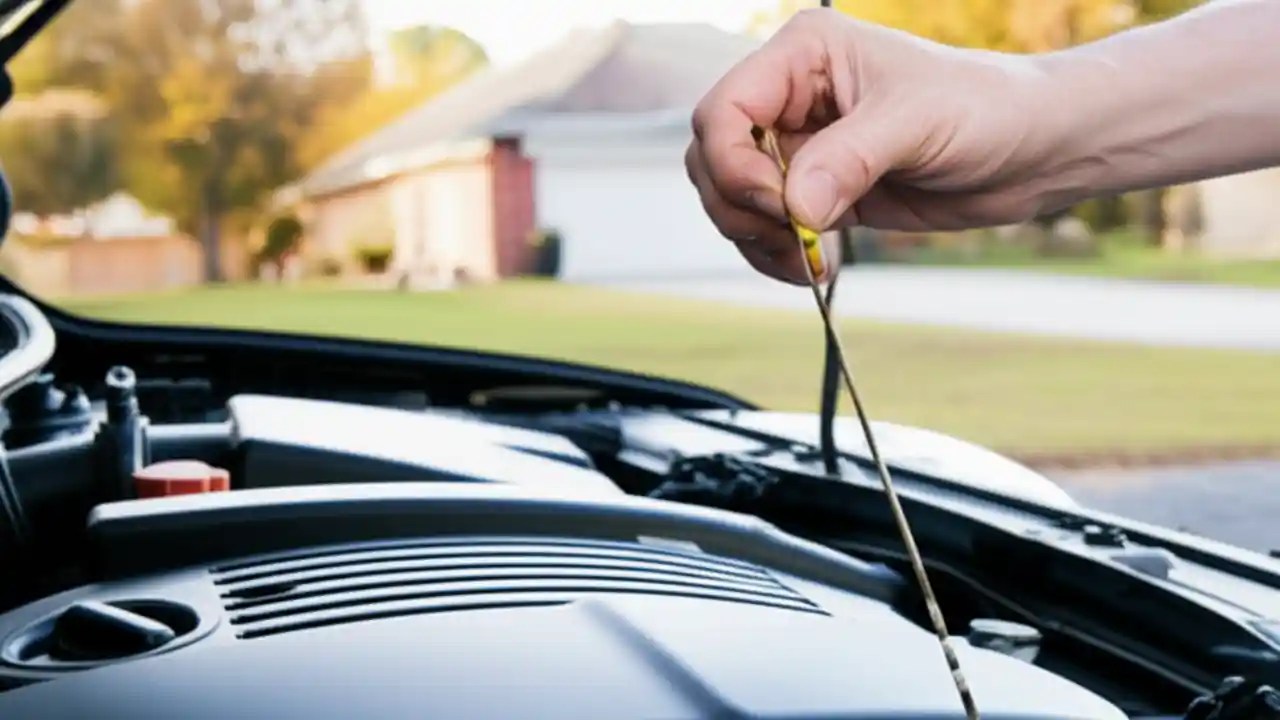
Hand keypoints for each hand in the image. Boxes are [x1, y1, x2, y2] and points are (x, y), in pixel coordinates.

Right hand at [685, 9, 1055, 284]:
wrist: (1029, 151)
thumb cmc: (984, 109)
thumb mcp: (916, 123)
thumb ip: (849, 160)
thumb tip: (795, 207)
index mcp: (803, 55)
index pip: (724, 110)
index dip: (735, 163)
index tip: (781, 203)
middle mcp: (790, 96)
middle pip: (713, 158)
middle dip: (741, 206)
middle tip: (792, 235)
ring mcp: (800, 145)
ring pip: (731, 198)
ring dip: (755, 238)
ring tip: (806, 260)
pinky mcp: (816, 190)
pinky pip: (765, 228)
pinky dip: (775, 255)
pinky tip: (813, 269)